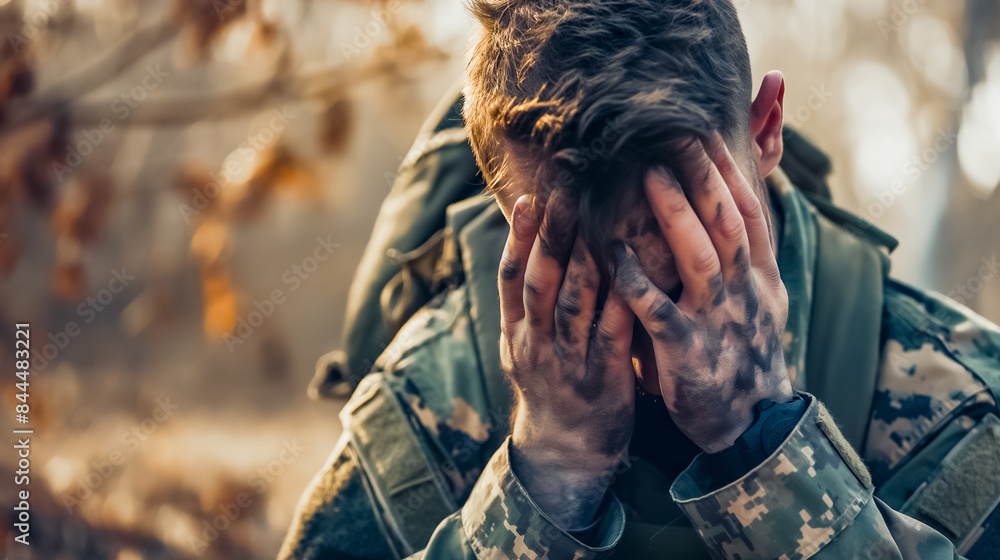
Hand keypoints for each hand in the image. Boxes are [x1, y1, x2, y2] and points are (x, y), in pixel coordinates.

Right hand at [499, 190, 635, 528]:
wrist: (566, 452)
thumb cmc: (553, 386)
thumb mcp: (526, 348)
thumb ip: (528, 306)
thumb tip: (531, 247)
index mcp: (515, 333)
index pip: (511, 278)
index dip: (516, 237)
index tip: (527, 198)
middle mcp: (535, 344)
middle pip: (540, 282)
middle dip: (551, 236)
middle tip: (565, 192)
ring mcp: (567, 362)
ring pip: (573, 303)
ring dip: (585, 259)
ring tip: (598, 219)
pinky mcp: (603, 379)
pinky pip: (612, 333)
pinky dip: (620, 299)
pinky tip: (633, 270)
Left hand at [614, 134, 792, 452]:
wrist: (753, 423)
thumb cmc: (747, 352)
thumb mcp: (765, 299)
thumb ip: (751, 252)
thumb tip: (745, 200)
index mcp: (758, 277)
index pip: (748, 212)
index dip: (728, 170)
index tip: (703, 130)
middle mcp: (743, 291)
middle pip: (726, 223)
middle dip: (703, 176)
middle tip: (675, 133)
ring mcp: (717, 321)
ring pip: (700, 258)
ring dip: (676, 215)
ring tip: (648, 174)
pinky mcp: (689, 353)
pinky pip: (661, 313)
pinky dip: (638, 282)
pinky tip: (614, 254)